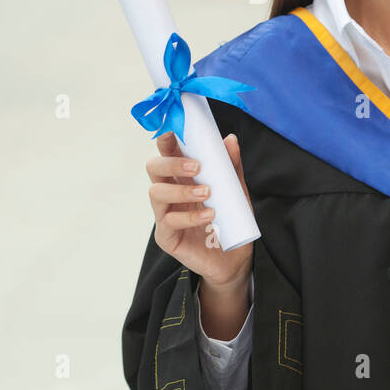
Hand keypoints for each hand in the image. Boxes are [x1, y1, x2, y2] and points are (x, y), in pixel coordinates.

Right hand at [145, 131, 253, 288]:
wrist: (235, 258)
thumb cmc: (230, 220)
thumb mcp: (235, 191)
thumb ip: (231, 167)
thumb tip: (230, 139)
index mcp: (182, 176)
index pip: (167, 152)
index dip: (165, 140)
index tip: (173, 131)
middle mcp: (169, 192)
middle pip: (154, 168)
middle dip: (171, 163)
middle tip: (197, 167)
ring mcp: (164, 214)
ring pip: (156, 192)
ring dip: (182, 190)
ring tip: (207, 193)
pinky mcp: (166, 237)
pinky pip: (168, 221)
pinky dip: (189, 216)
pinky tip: (209, 215)